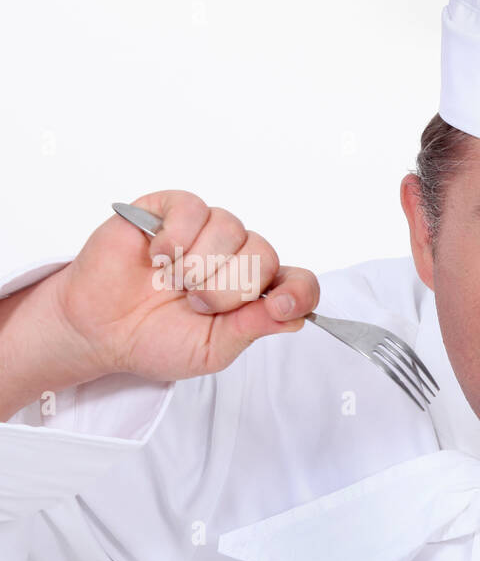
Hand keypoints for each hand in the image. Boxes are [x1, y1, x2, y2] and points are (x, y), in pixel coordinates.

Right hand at [37, 190, 318, 384]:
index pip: (299, 282)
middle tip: (195, 304)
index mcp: (254, 293)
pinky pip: (194, 209)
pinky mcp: (170, 210)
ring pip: (232, 229)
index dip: (299, 292)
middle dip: (230, 289)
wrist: (100, 331)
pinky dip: (176, 238)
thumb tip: (294, 316)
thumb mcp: (212, 351)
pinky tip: (158, 258)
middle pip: (265, 255)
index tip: (281, 306)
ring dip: (199, 265)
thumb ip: (251, 329)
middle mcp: (237, 257)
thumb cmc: (155, 340)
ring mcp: (206, 232)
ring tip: (173, 283)